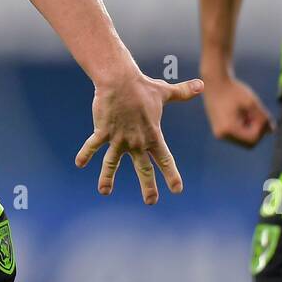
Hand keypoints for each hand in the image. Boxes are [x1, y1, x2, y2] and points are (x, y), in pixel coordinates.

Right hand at [74, 72, 201, 203]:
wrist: (120, 80)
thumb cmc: (142, 86)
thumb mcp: (165, 92)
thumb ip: (183, 92)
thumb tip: (201, 84)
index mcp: (152, 135)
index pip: (165, 159)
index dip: (171, 175)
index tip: (177, 190)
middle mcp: (136, 141)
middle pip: (143, 169)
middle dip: (148, 187)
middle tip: (151, 201)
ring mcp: (118, 138)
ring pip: (112, 163)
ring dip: (107, 177)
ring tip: (104, 191)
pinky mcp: (103, 132)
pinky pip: (92, 146)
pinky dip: (85, 154)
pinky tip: (79, 163)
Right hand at [202, 72, 274, 147]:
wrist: (215, 81)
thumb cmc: (233, 90)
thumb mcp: (251, 102)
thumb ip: (263, 117)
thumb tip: (272, 131)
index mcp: (227, 129)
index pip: (252, 139)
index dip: (261, 129)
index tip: (260, 114)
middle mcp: (222, 135)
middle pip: (248, 143)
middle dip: (257, 130)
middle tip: (255, 113)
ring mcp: (220, 133)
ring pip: (244, 139)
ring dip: (251, 128)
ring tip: (248, 111)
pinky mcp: (220, 129)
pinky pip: (238, 134)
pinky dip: (245, 126)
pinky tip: (243, 112)